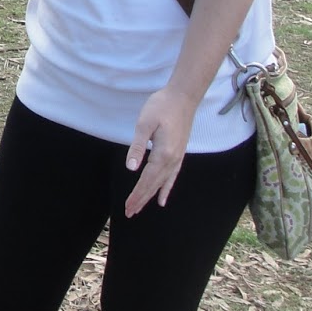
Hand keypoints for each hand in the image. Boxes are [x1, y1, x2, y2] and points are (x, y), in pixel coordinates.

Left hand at [124, 86, 197, 216]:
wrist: (183, 97)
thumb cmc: (161, 107)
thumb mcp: (144, 124)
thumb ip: (137, 147)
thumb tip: (131, 168)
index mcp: (163, 154)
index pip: (147, 180)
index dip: (137, 194)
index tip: (128, 207)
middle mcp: (172, 160)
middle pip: (155, 185)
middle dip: (142, 199)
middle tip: (130, 213)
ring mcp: (177, 158)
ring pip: (163, 183)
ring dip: (151, 196)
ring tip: (141, 208)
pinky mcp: (179, 154)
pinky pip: (172, 177)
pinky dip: (166, 188)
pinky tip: (162, 198)